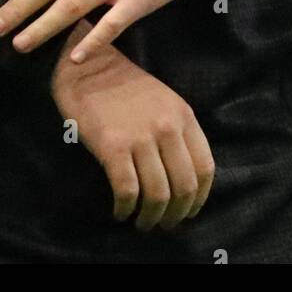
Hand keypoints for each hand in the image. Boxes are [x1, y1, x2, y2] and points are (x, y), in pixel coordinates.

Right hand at [49, 22, 215, 231]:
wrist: (86, 66)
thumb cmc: (122, 86)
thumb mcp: (163, 101)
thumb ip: (177, 132)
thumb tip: (182, 179)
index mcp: (183, 115)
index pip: (205, 168)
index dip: (199, 198)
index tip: (189, 211)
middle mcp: (166, 127)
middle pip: (184, 186)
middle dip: (177, 214)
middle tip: (166, 224)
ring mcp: (140, 137)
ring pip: (158, 195)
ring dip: (151, 218)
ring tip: (143, 223)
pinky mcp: (113, 146)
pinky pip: (127, 191)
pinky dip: (125, 209)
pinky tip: (120, 212)